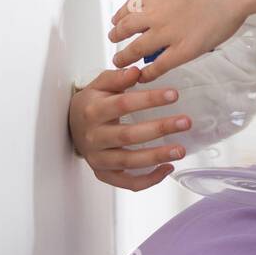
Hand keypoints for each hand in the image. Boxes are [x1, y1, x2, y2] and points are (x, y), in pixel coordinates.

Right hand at [67, 66, 191, 189]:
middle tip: (185, 122)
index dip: (149, 99)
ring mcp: (98, 158)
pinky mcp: (104, 173)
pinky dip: (148, 179)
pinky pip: (126, 182)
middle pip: (128, 135)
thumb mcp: (99, 85)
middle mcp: (94, 137)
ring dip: (157, 156)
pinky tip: (167, 168)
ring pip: (129, 161)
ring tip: (181, 150)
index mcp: (93, 111)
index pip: (123, 104)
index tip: (173, 95)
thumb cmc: (90, 104)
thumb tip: (136, 72)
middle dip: (159, 129)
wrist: (70, 126)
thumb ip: (117, 77)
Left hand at [108, 0, 250, 82]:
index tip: (118, 23)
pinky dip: (148, 74)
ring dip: (125, 58)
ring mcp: (167, 33)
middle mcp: (153, 14)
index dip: (120, 18)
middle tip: (115, 41)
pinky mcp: (184, 50)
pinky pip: (159, 66)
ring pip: (136, 50)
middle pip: (125, 30)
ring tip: (120, 63)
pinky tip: (144, 77)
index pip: (126, 8)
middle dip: (117, 37)